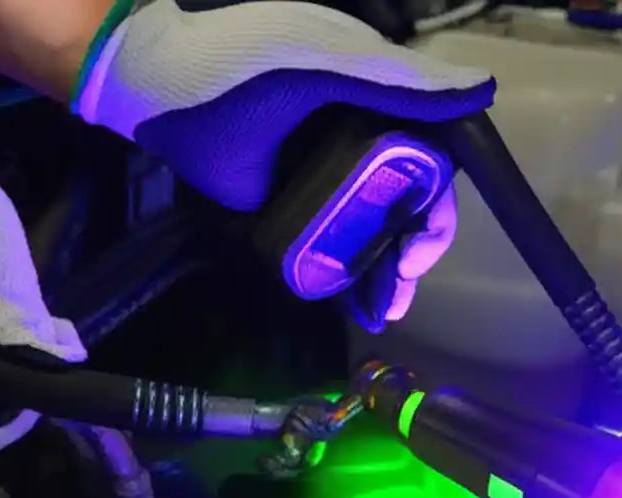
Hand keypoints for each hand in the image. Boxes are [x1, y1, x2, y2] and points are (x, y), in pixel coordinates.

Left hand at [74, 0, 493, 323]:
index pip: (433, 162)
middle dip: (412, 251)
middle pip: (407, 202)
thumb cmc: (230, 61)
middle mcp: (361, 134)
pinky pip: (331, 238)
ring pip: (373, 226)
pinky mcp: (287, 198)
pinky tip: (355, 303)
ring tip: (382, 311)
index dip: (436, 210)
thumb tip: (478, 92)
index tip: (418, 251)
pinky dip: (347, 272)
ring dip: (384, 270)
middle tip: (398, 291)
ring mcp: (323, 169)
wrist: (143, 83)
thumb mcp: (317, 63)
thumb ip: (395, 80)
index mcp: (378, 99)